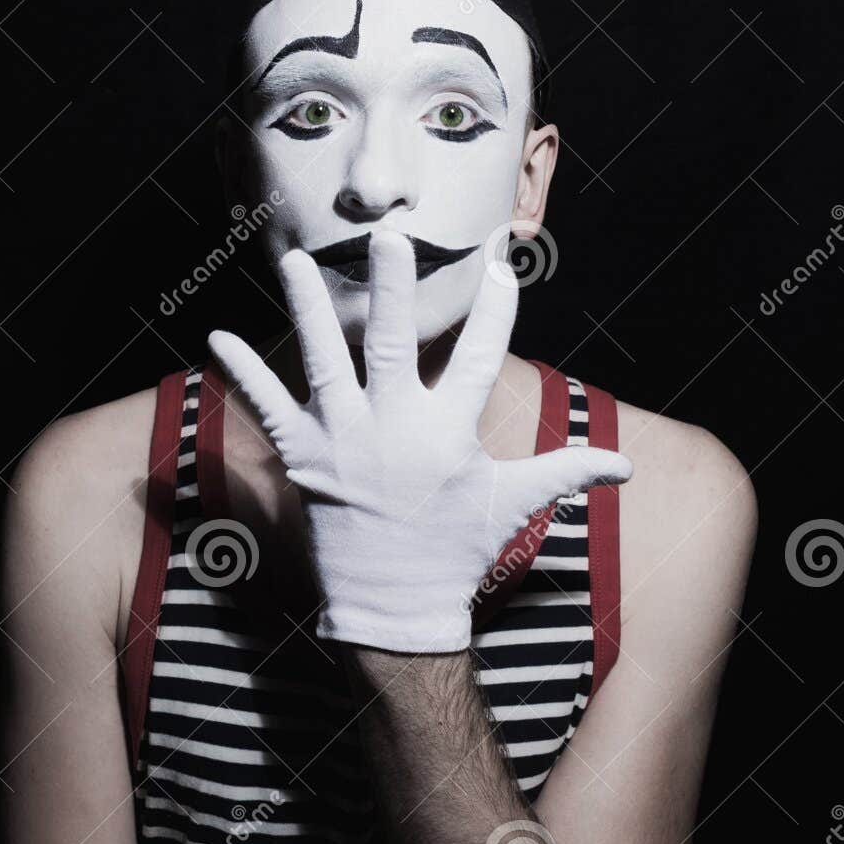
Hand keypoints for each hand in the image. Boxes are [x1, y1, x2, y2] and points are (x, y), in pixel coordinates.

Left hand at [208, 229, 631, 653]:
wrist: (395, 608)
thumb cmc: (457, 552)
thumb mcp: (513, 505)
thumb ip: (566, 472)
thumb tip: (628, 467)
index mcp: (448, 432)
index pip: (480, 357)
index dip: (496, 309)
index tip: (501, 263)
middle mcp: (394, 427)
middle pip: (395, 342)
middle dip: (394, 285)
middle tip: (386, 235)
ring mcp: (345, 441)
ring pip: (324, 361)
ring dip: (308, 308)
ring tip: (290, 259)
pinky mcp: (305, 459)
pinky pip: (268, 409)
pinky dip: (241, 375)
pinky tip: (215, 336)